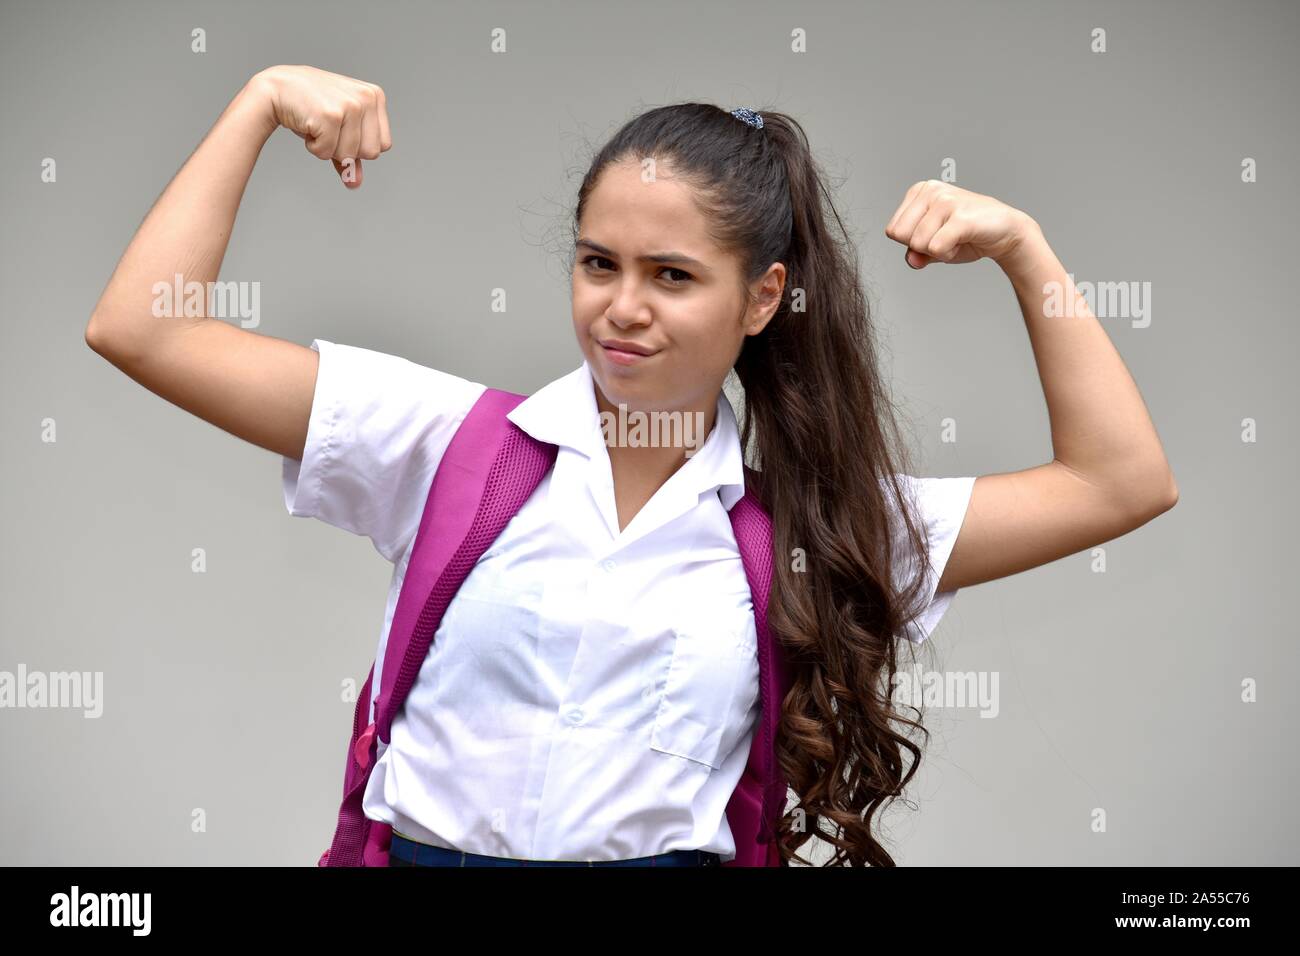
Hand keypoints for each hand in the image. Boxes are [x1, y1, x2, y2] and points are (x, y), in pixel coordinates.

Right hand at [250, 65, 392, 188]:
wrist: (276, 89)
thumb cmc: (310, 107)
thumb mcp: (338, 128)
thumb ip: (352, 156)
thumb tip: (355, 184)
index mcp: (375, 96)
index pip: (383, 146)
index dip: (359, 146)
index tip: (341, 128)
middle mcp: (366, 98)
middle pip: (370, 153)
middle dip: (345, 149)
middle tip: (328, 127)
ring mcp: (350, 105)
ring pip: (350, 156)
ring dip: (328, 148)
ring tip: (318, 125)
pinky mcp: (331, 116)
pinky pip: (328, 153)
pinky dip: (314, 147)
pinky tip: (308, 125)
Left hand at [885, 180, 1035, 269]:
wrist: (1006, 231)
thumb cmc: (966, 235)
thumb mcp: (933, 246)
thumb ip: (915, 253)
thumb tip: (912, 260)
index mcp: (919, 191)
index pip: (893, 231)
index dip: (913, 242)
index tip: (936, 234)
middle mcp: (930, 191)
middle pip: (901, 236)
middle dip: (922, 247)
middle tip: (946, 237)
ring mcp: (945, 201)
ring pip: (918, 244)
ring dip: (938, 251)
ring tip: (956, 238)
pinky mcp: (960, 217)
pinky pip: (935, 248)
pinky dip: (948, 254)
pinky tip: (962, 241)